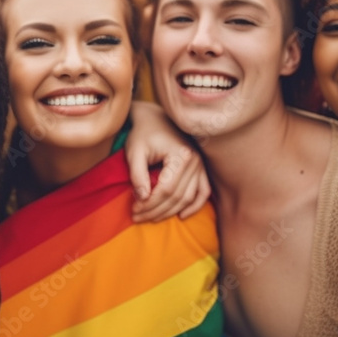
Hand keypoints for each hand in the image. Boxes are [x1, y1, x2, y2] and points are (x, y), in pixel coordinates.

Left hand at [125, 101, 210, 222]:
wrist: (154, 119)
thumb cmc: (142, 135)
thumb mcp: (134, 152)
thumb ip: (137, 175)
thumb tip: (143, 199)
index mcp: (180, 155)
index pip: (166, 189)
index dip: (149, 204)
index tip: (134, 210)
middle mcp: (195, 160)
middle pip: (177, 196)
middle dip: (156, 210)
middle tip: (137, 217)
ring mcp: (201, 165)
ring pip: (188, 197)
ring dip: (170, 212)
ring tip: (151, 218)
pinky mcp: (201, 168)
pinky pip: (203, 191)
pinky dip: (195, 206)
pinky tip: (181, 215)